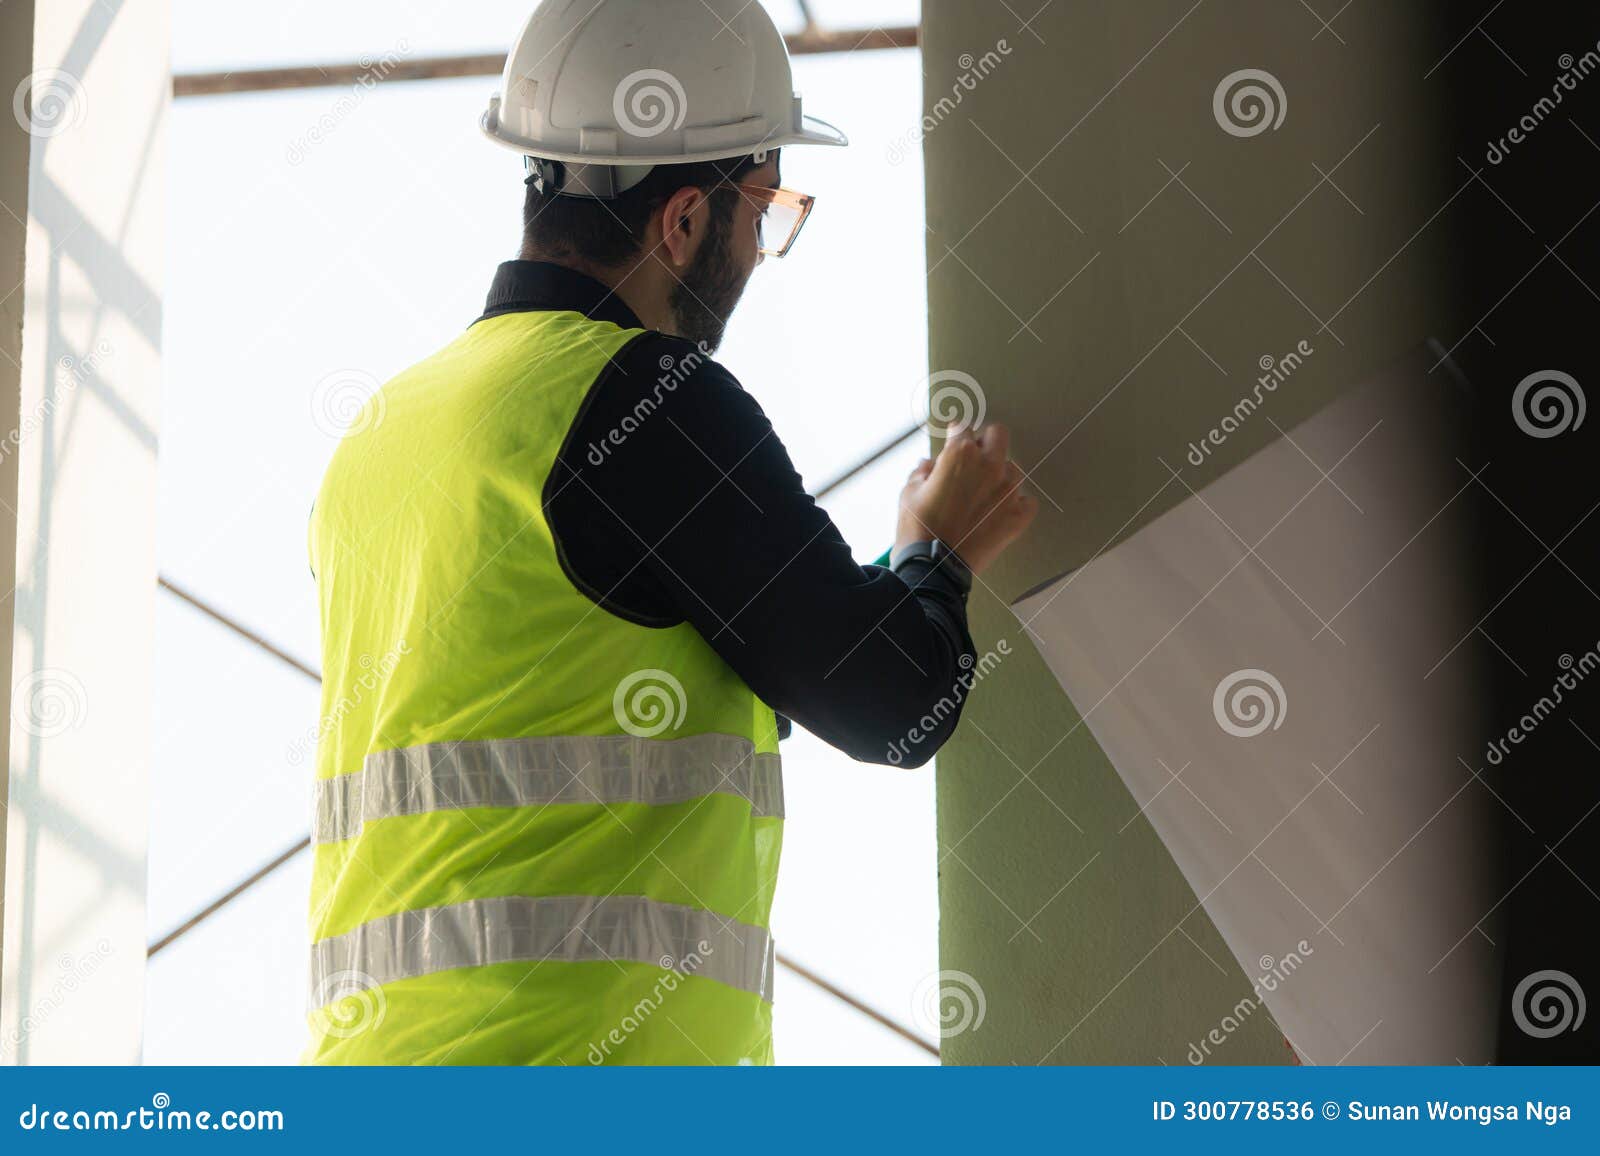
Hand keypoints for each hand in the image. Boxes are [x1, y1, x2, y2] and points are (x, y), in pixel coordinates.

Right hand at [895, 424, 1038, 575]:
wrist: (933, 569)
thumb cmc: (917, 528)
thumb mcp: (909, 493)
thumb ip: (923, 472)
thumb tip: (929, 465)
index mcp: (960, 454)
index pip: (963, 428)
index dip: (954, 437)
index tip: (952, 443)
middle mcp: (989, 466)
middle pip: (998, 435)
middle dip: (985, 443)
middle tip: (973, 461)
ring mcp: (1008, 491)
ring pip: (1013, 469)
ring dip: (999, 476)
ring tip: (983, 495)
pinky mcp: (1018, 516)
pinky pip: (1026, 501)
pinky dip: (1015, 504)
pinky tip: (998, 513)